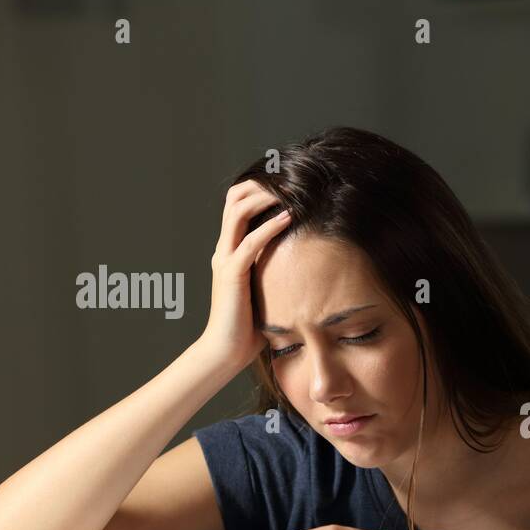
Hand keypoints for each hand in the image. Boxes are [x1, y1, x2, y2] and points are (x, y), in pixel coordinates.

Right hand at [196, 180, 293, 371]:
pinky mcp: (232, 274)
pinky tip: (289, 217)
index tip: (288, 182)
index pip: (238, 205)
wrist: (226, 352)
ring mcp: (225, 260)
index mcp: (230, 251)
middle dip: (261, 183)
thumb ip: (275, 271)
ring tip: (289, 188)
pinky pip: (250, 242)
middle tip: (290, 176)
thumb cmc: (249, 327)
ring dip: (264, 197)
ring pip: (237, 212)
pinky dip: (270, 226)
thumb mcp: (265, 289)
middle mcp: (224, 250)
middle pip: (234, 199)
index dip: (259, 189)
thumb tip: (306, 262)